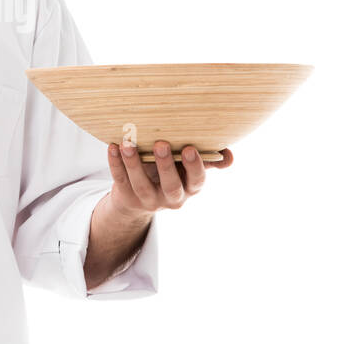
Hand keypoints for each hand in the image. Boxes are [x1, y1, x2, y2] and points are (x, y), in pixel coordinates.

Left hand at [104, 139, 232, 218]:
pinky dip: (115, 164)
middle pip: (171, 186)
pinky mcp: (127, 198)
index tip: (189, 149)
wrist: (139, 199)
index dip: (194, 167)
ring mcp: (148, 200)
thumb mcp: (188, 169)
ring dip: (134, 163)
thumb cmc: (170, 173)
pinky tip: (113, 147)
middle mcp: (171, 198)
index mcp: (190, 188)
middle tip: (161, 144)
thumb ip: (207, 160)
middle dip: (166, 165)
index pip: (197, 181)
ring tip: (128, 143)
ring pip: (141, 184)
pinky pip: (120, 181)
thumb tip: (229, 157)